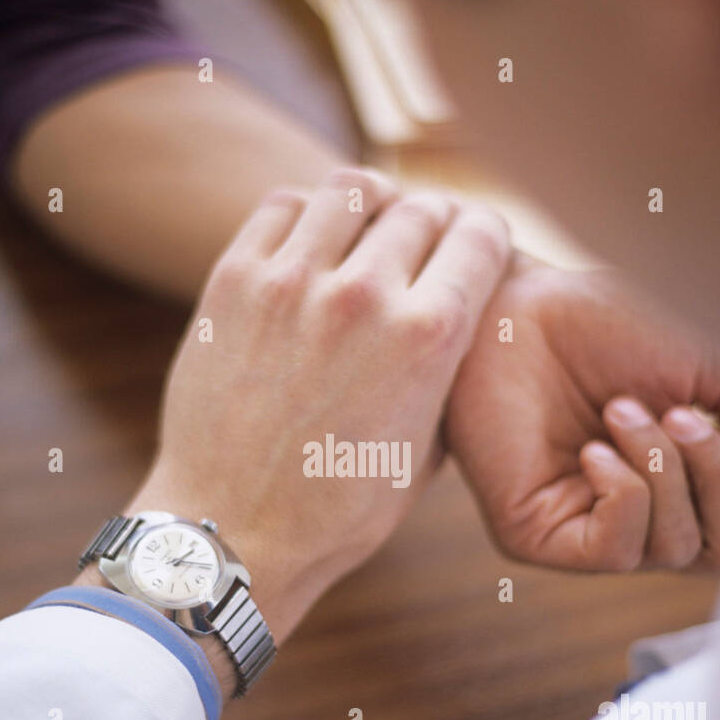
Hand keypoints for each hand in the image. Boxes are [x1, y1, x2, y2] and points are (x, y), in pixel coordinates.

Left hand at [132, 168, 509, 641]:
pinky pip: (282, 207)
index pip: (481, 236)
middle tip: (424, 241)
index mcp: (428, 338)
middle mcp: (364, 296)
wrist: (234, 529)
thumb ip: (449, 368)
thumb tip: (461, 310)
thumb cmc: (339, 507)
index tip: (476, 246)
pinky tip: (312, 242)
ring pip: (351, 190)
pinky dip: (307, 213)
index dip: (486, 236)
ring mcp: (292, 282)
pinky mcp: (233, 281)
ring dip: (371, 205)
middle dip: (433, 221)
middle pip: (420, 208)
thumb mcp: (427, 446)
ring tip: (368, 230)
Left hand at [446, 261, 719, 571]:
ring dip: (662, 468)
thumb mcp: (700, 370)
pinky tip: (594, 450)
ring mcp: (589, 531)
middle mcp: (638, 515)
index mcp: (678, 482)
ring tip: (621, 410)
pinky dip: (624, 492)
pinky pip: (616, 549)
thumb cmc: (599, 328)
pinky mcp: (540, 538)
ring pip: (673, 547)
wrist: (518, 308)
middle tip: (683, 417)